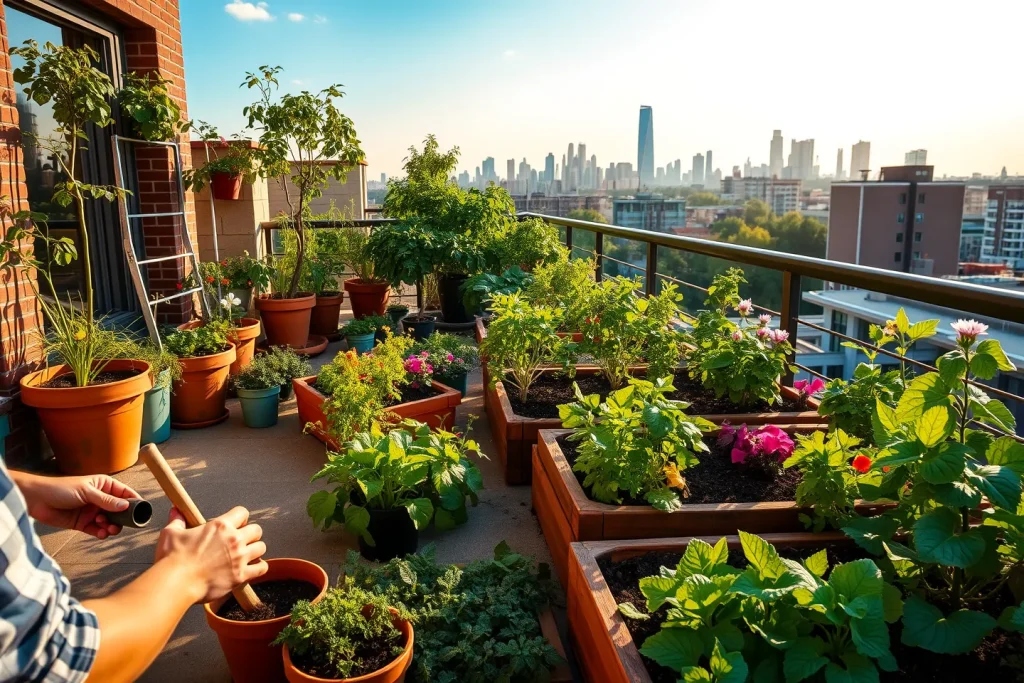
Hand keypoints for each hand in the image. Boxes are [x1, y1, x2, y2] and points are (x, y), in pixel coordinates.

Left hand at [14, 471, 139, 538]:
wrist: (36, 500)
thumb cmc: (60, 488)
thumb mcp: (86, 492)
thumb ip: (106, 501)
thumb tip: (126, 506)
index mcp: (103, 486)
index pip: (124, 493)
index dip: (133, 501)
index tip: (140, 511)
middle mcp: (100, 499)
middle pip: (119, 510)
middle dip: (122, 518)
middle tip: (121, 524)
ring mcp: (92, 512)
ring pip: (109, 522)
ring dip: (111, 526)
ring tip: (108, 528)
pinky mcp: (83, 523)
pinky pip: (97, 530)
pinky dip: (101, 533)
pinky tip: (101, 533)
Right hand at [155, 506, 267, 603]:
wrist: (176, 583)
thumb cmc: (173, 558)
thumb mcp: (171, 534)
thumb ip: (177, 520)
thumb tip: (175, 510)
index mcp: (220, 526)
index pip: (242, 513)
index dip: (240, 518)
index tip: (235, 525)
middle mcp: (234, 539)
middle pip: (256, 530)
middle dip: (250, 534)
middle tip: (241, 541)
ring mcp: (239, 558)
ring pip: (261, 548)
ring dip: (255, 551)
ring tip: (246, 555)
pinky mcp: (241, 575)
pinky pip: (261, 568)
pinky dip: (258, 568)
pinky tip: (250, 569)